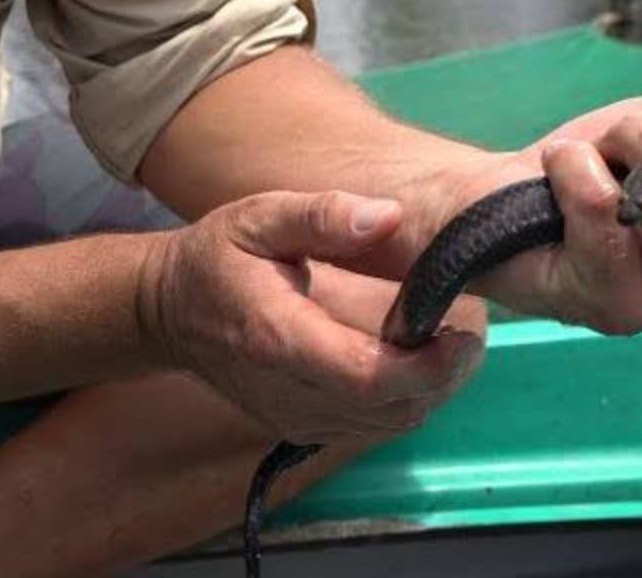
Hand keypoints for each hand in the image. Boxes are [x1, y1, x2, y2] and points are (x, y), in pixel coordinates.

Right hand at [139, 190, 484, 443]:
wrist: (170, 311)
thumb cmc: (220, 256)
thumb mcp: (260, 216)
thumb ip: (322, 216)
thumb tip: (388, 216)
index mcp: (278, 337)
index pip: (364, 374)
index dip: (424, 364)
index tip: (462, 332)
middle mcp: (288, 390)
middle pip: (387, 407)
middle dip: (441, 376)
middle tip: (470, 332)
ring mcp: (296, 416)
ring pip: (387, 423)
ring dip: (428, 389)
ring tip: (449, 342)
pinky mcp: (302, 425)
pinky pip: (371, 425)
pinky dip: (404, 399)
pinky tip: (415, 360)